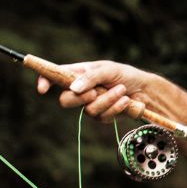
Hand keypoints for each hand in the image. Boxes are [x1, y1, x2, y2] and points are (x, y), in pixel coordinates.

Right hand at [35, 59, 154, 120]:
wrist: (144, 90)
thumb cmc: (124, 75)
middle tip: (94, 92)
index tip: (42, 89)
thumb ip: (90, 78)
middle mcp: (80, 90)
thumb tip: (73, 88)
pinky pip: (102, 117)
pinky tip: (125, 100)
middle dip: (80, 98)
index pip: (55, 77)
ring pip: (88, 110)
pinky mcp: (101, 116)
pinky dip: (115, 107)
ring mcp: (90, 104)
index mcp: (77, 74)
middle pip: (65, 101)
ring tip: (121, 90)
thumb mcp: (108, 70)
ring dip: (107, 100)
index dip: (45, 81)